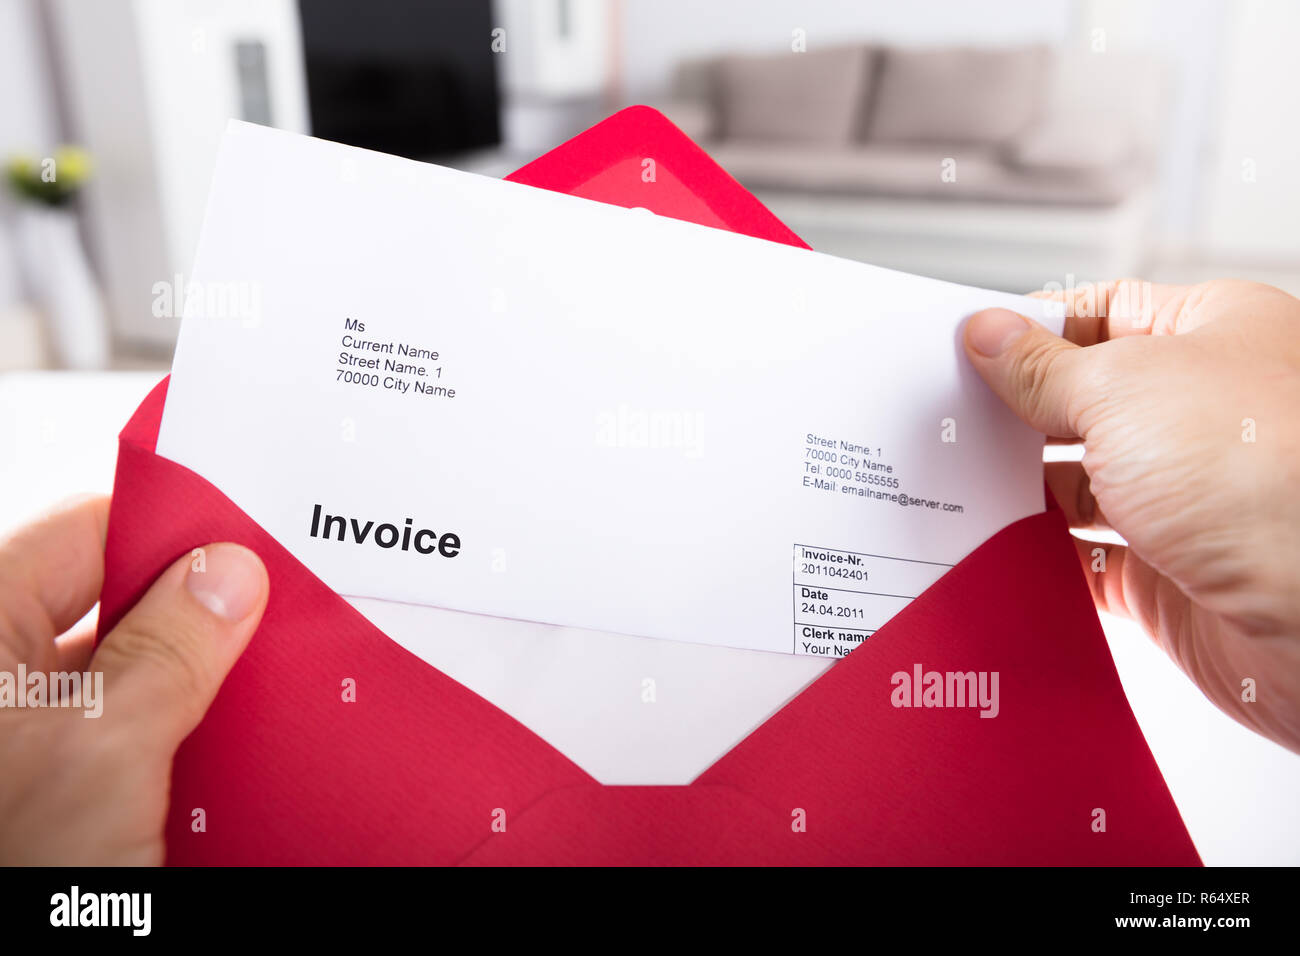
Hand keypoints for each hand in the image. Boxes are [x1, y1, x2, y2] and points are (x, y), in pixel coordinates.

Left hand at [0, 495, 268, 863]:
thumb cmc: (6, 863)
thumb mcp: (99, 746)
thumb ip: (168, 647)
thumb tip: (226, 571)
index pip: (84, 534)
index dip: (170, 526)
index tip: (255, 532)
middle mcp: (1, 681)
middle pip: (122, 605)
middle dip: (207, 611)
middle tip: (285, 612)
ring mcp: (36, 741)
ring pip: (144, 676)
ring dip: (212, 684)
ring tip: (281, 684)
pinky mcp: (71, 793)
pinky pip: (148, 738)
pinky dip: (201, 739)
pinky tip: (252, 749)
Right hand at [964, 279, 1299, 753]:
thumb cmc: (1264, 478)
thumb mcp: (1120, 388)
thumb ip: (1040, 366)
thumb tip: (989, 334)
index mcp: (1217, 336)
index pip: (1105, 312)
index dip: (1033, 327)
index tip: (969, 346)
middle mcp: (1206, 415)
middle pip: (1086, 402)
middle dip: (1022, 415)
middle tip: (956, 419)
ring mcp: (1190, 497)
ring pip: (1083, 485)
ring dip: (1029, 491)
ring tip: (970, 487)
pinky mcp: (1172, 575)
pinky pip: (1088, 562)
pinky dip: (1046, 560)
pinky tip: (1008, 551)